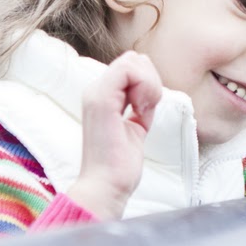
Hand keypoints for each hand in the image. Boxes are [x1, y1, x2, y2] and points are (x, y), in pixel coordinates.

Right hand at [65, 51, 162, 220]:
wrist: (106, 186)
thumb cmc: (120, 163)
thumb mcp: (135, 124)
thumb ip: (139, 103)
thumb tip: (151, 84)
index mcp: (101, 95)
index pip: (131, 65)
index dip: (148, 81)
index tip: (147, 109)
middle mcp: (94, 90)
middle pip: (133, 59)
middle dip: (150, 80)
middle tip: (147, 109)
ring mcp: (96, 93)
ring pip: (132, 61)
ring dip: (149, 84)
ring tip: (143, 111)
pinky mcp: (101, 100)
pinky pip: (128, 70)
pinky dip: (145, 87)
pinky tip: (141, 111)